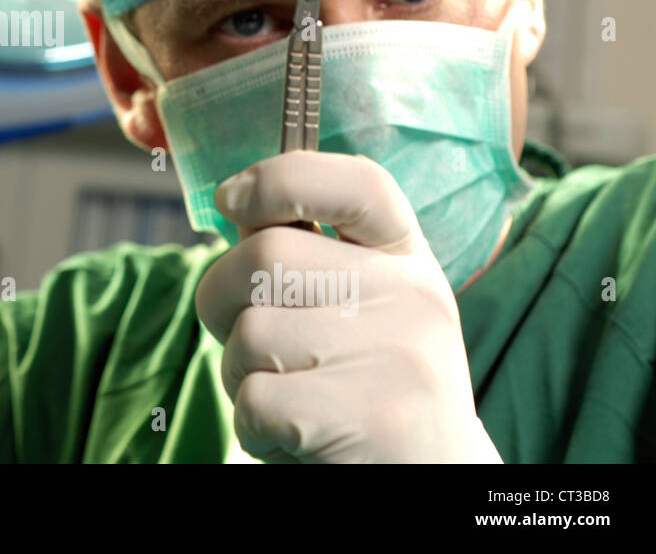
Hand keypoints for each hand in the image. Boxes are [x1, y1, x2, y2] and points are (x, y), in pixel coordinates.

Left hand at [194, 150, 501, 462]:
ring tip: (287, 395)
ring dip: (239, 372)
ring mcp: (395, 358)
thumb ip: (311, 254)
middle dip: (222, 299)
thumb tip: (238, 204)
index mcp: (407, 258)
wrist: (432, 479)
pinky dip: (252, 428)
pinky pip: (253, 401)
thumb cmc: (369, 384)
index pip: (356, 182)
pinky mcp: (370, 420)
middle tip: (248, 340)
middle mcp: (411, 297)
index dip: (280, 177)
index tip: (233, 198)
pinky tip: (293, 437)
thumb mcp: (364, 305)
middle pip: (266, 256)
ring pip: (250, 333)